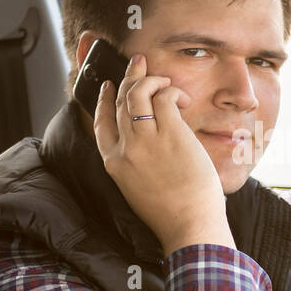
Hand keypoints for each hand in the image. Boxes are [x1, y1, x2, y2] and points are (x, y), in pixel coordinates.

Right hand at [93, 53, 234, 254]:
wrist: (189, 227)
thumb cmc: (173, 212)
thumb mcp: (140, 188)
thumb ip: (138, 163)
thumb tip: (151, 138)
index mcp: (114, 164)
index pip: (101, 123)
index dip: (104, 100)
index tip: (110, 86)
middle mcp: (125, 149)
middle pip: (120, 102)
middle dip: (129, 78)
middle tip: (139, 64)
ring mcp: (146, 140)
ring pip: (137, 93)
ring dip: (149, 78)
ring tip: (163, 79)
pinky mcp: (170, 134)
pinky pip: (164, 97)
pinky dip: (171, 91)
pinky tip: (182, 99)